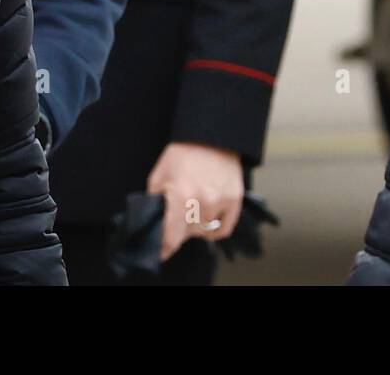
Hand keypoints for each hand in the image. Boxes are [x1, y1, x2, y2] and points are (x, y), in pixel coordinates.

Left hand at [146, 142, 244, 261]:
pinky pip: (223, 229)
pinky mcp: (235, 200)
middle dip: (179, 229)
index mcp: (181, 195)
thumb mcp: (159, 175)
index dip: (163, 248)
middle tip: (177, 217)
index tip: (160, 252)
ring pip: (204, 231)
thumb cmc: (183, 154)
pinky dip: (214, 228)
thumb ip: (155, 202)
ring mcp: (221, 201)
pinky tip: (208, 216)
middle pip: (187, 234)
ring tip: (193, 208)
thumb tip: (154, 225)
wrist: (212, 136)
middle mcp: (203, 201)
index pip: (171, 237)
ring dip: (196, 226)